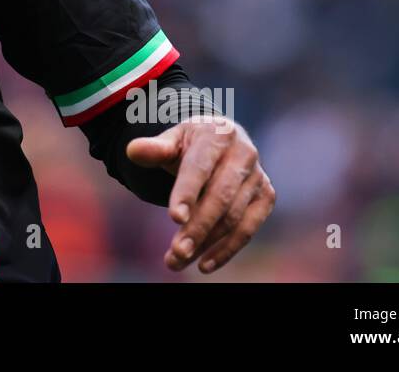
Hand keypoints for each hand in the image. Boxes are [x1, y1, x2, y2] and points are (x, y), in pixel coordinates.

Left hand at [126, 117, 274, 273]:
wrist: (221, 142)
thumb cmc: (190, 144)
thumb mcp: (172, 141)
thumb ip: (154, 149)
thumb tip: (132, 151)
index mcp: (217, 134)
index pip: (200, 167)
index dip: (187, 192)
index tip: (174, 218)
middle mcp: (244, 154)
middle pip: (220, 196)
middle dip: (197, 227)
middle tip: (176, 252)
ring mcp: (258, 176)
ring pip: (233, 216)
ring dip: (207, 242)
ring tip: (179, 259)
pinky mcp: (266, 196)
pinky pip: (248, 228)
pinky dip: (228, 249)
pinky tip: (205, 263)